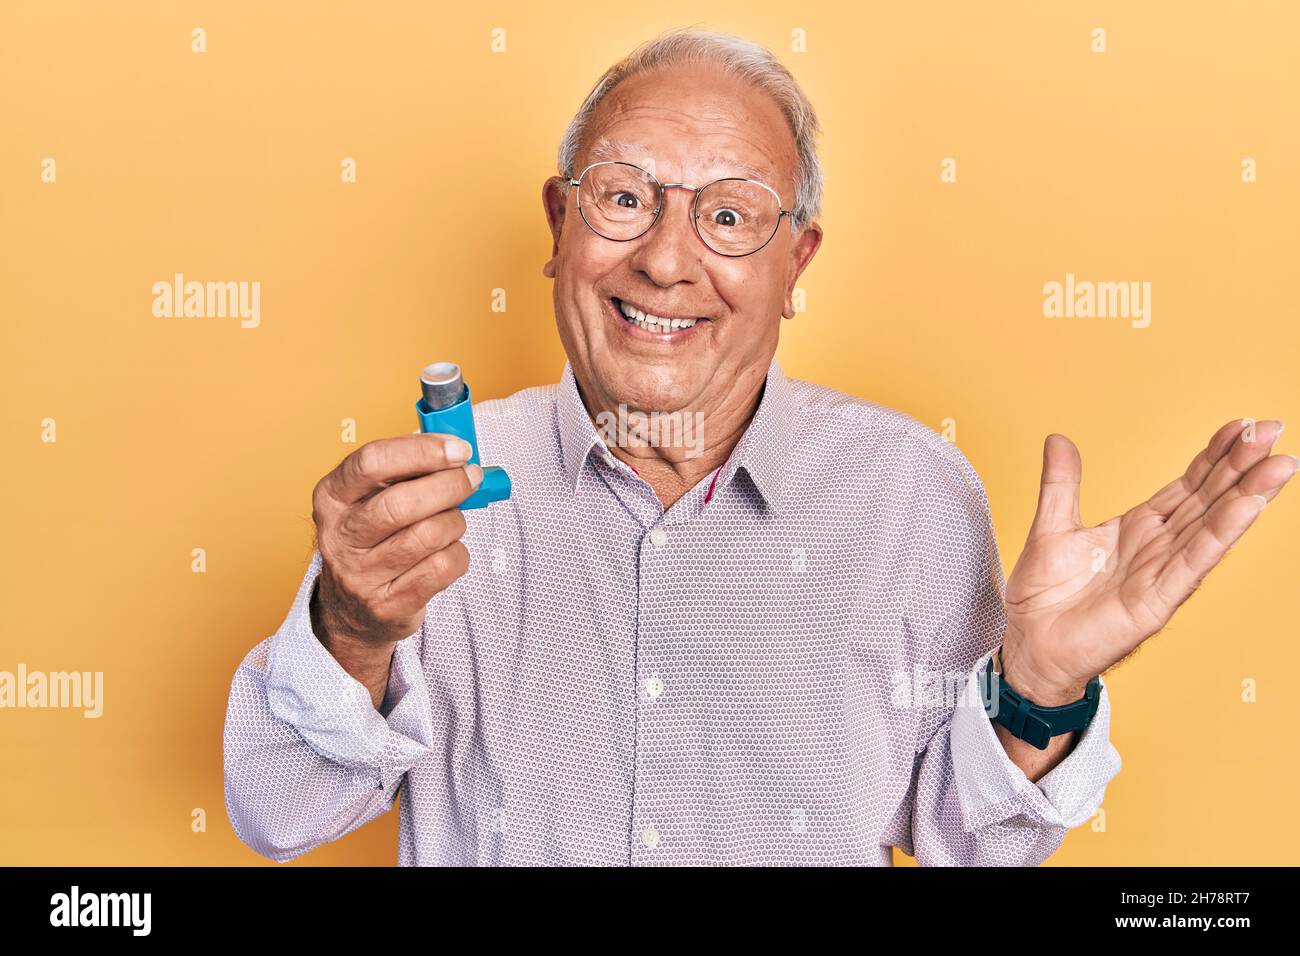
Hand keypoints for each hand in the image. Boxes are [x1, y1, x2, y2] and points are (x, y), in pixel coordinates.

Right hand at [310, 433, 482, 650]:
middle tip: (472, 478)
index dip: (422, 451)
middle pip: (401, 503)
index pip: (371, 462)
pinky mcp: (387, 604)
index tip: (458, 449)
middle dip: (449, 486)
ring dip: (455, 522)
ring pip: (427, 536)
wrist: (351, 610)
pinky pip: (441, 568)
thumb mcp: (372, 497)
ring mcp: (360, 575)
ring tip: (454, 520)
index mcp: (331, 497)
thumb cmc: (372, 539)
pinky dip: (458, 553)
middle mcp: (339, 535)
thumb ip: (406, 469)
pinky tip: (449, 550)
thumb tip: (453, 445)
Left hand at [1001, 419, 1295, 705]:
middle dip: (1240, 466)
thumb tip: (1058, 439)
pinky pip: (1193, 562)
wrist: (1030, 645)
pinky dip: (1220, 534)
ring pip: (1211, 527)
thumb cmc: (1043, 598)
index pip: (1187, 485)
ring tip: (1278, 464)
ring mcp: (1161, 574)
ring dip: (1246, 495)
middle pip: (1208, 499)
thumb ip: (1060, 483)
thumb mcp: (1050, 527)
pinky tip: (1247, 507)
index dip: (1213, 456)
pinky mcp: (1156, 601)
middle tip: (1272, 430)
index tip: (1240, 425)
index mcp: (1138, 528)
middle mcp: (1158, 548)